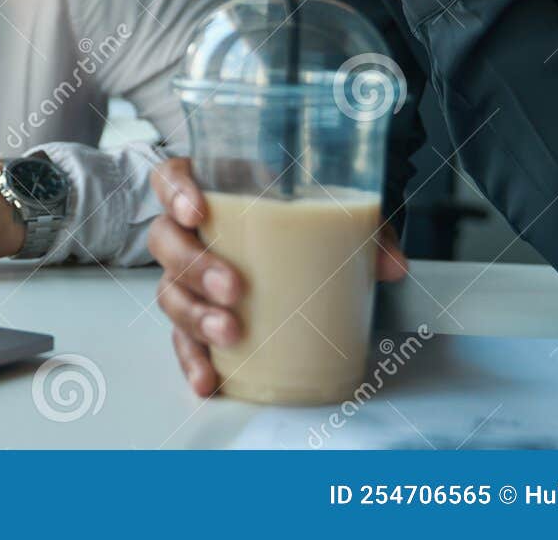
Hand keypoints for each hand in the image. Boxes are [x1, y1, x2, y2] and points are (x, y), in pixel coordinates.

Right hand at [148, 158, 407, 397]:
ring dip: (195, 316)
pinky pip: (182, 339)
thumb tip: (391, 266)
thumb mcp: (328, 210)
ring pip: (169, 292)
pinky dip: (193, 361)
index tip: (198, 212)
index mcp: (210, 188)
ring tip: (231, 334)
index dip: (175, 193)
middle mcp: (187, 231)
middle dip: (195, 267)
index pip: (170, 178)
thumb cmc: (294, 217)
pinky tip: (209, 379)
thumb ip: (362, 228)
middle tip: (234, 288)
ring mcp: (185, 276)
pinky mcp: (195, 315)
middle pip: (166, 241)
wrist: (292, 245)